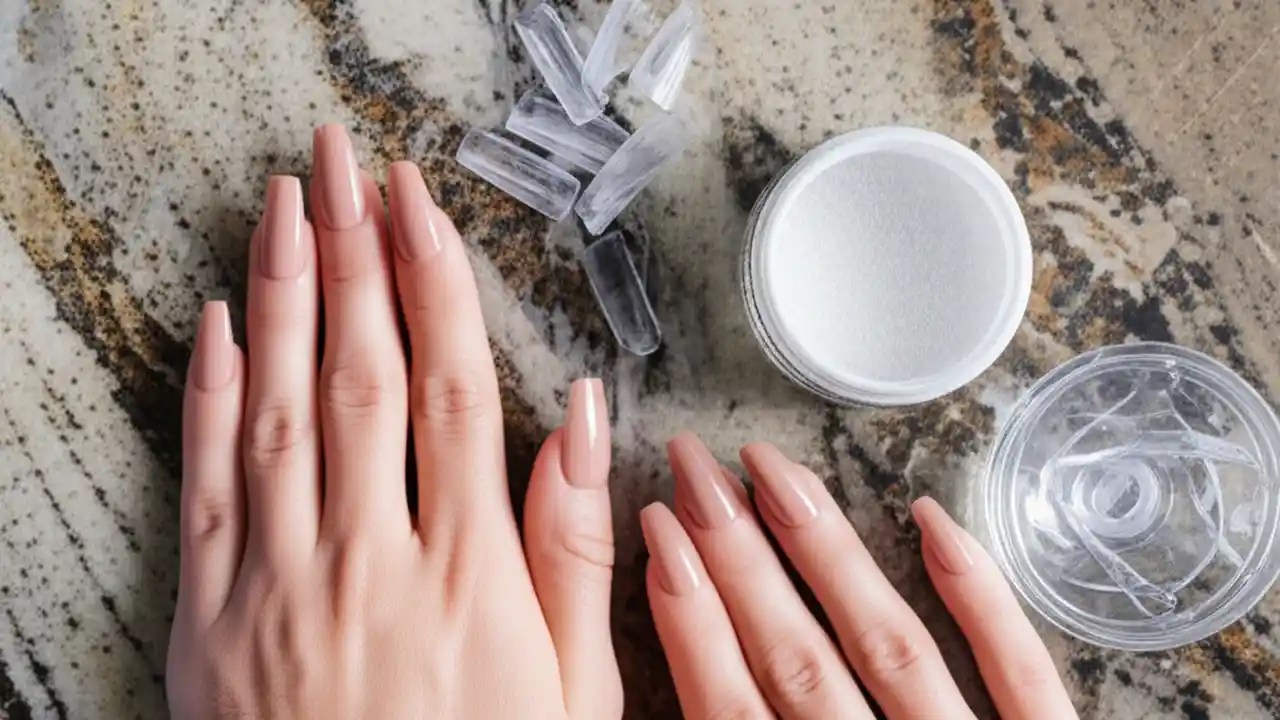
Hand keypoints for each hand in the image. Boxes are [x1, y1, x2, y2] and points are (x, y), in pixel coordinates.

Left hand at [167, 125, 621, 718]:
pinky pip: (209, 484)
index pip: (449, 389)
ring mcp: (281, 583)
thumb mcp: (570, 689)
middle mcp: (369, 559)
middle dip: (356, 252)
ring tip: (288, 207)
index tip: (420, 206)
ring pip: (281, 407)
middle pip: (362, 373)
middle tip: (345, 165)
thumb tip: (583, 423)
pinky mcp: (215, 616)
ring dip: (286, 294)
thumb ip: (574, 549)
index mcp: (466, 575)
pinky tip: (223, 324)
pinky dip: (211, 395)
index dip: (434, 282)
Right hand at [642, 433, 1077, 719]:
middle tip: (694, 464)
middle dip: (735, 554)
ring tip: (775, 470)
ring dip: (825, 553)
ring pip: (888, 647)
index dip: (687, 614)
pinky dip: (978, 595)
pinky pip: (1019, 674)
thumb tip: (710, 682)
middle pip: (795, 659)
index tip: (657, 526)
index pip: (729, 707)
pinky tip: (932, 519)